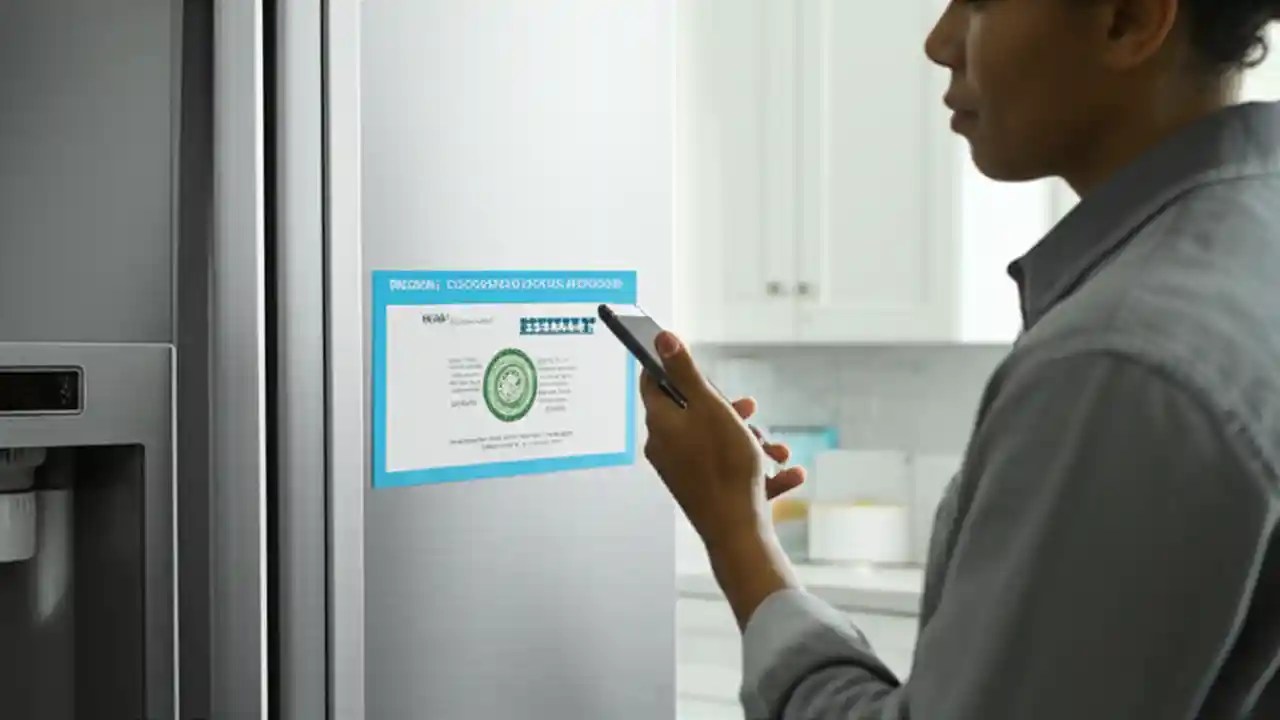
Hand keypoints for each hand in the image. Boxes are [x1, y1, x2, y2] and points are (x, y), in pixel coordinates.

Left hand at [641, 332, 798, 626]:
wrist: (736, 533)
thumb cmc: (724, 467)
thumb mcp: (711, 408)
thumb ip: (686, 371)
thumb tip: (662, 338)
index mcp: (660, 423)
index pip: (652, 381)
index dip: (673, 366)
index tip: (697, 364)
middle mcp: (665, 447)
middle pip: (693, 412)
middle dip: (730, 410)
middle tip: (750, 410)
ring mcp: (683, 472)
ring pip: (717, 441)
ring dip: (751, 441)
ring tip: (777, 451)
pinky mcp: (702, 492)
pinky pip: (730, 470)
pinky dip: (757, 468)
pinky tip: (789, 472)